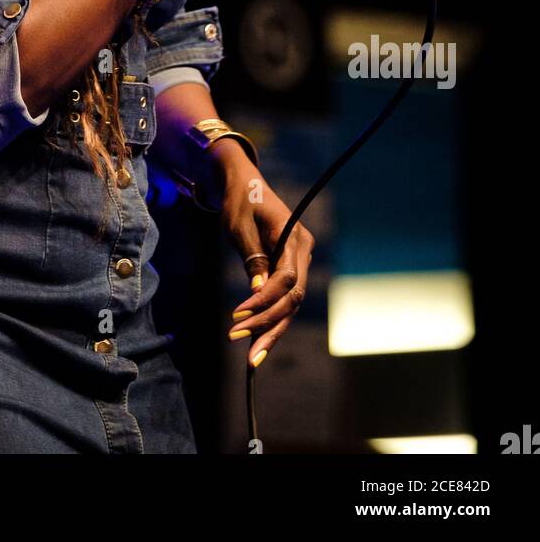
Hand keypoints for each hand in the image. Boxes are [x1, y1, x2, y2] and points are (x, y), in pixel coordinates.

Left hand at [219, 162, 314, 367]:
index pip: (286, 278)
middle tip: (244, 347)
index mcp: (293, 236)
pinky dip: (271, 319)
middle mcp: (303, 251)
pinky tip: (257, 342)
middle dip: (269, 324)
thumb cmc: (240, 201)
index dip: (264, 300)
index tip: (238, 315)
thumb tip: (258, 292)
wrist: (244, 184)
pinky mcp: (289, 268)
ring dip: (271, 329)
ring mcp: (299, 261)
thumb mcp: (239, 225)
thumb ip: (252, 257)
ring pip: (290, 303)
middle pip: (293, 297)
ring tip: (252, 358)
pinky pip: (283, 298)